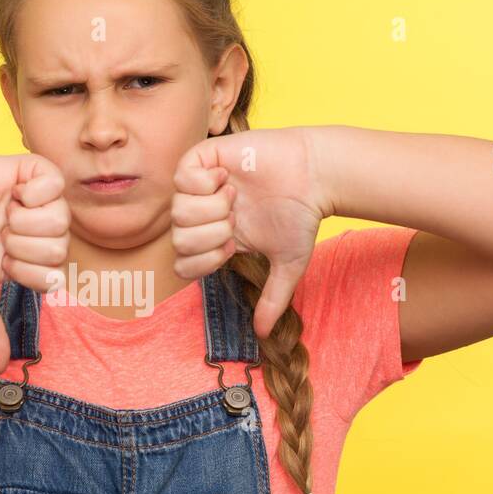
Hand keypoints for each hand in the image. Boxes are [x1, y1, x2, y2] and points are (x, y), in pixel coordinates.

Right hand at [0, 154, 69, 374]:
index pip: (55, 275)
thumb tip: (0, 368)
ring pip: (60, 220)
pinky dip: (29, 193)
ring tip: (4, 214)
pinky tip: (11, 192)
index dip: (24, 271)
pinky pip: (55, 185)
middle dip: (21, 247)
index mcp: (40, 257)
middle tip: (0, 234)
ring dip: (22, 221)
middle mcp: (48, 228)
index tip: (2, 260)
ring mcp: (45, 199)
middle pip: (60, 248)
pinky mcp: (37, 171)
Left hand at [170, 126, 334, 339]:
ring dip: (213, 207)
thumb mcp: (288, 264)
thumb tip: (264, 334)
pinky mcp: (203, 159)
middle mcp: (201, 215)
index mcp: (215, 240)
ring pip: (178, 211)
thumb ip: (273, 298)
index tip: (233, 246)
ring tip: (236, 197)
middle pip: (177, 240)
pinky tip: (227, 178)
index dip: (204, 260)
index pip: (182, 264)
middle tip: (237, 219)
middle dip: (212, 235)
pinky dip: (204, 183)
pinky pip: (181, 177)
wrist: (314, 175)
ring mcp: (200, 187)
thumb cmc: (301, 216)